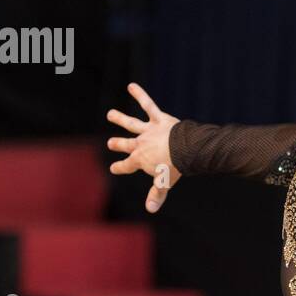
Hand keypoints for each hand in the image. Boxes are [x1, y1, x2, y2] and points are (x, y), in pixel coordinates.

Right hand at [106, 82, 181, 212]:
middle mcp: (141, 144)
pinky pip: (148, 106)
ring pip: (131, 124)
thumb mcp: (165, 181)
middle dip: (118, 144)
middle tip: (110, 142)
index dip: (120, 167)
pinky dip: (140, 95)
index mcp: (141, 159)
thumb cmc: (175, 166)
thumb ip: (157, 193)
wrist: (185, 149)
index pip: (127, 165)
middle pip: (126, 144)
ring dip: (120, 119)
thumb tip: (150, 209)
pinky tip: (132, 86)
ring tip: (111, 114)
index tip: (114, 167)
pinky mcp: (159, 119)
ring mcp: (149, 131)